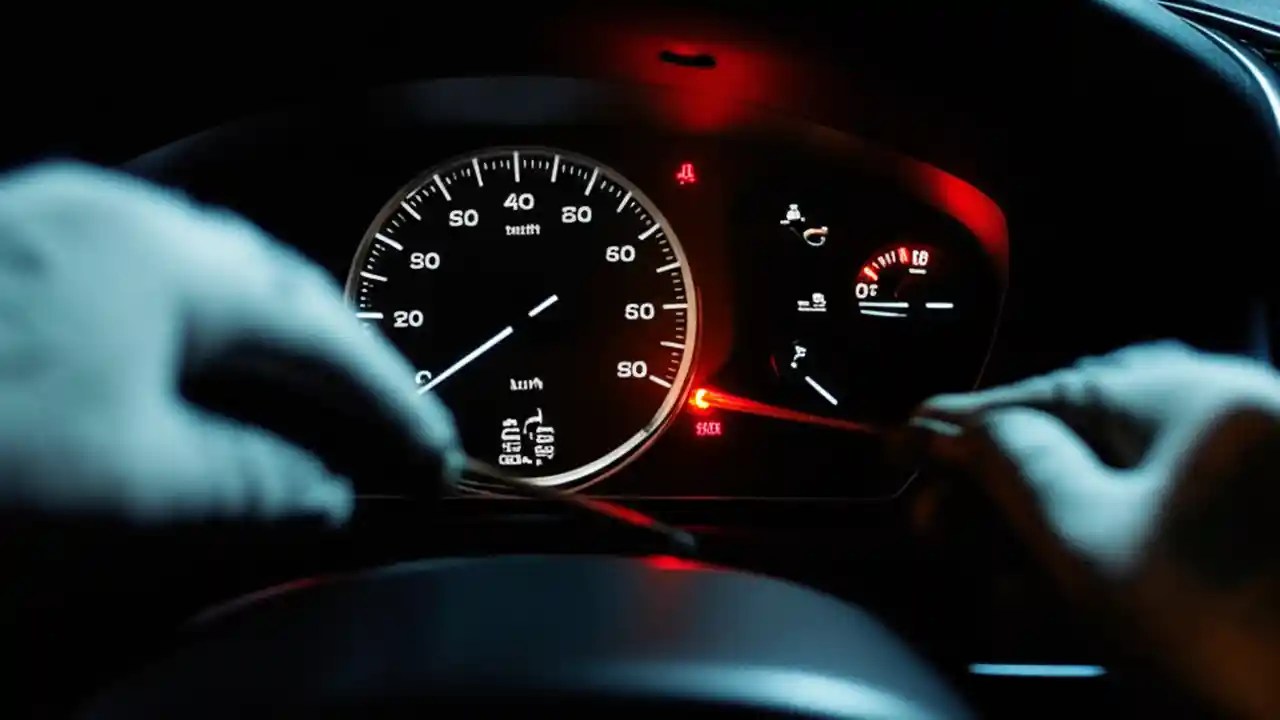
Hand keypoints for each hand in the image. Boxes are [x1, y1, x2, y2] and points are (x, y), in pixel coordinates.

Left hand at [0, 163, 459, 525]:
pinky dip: (197, 329)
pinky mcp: (21, 249)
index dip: (391, 403)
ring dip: (267, 340)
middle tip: (384, 422)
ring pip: (209, 275)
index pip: (320, 338)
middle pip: (275, 286)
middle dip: (338, 356)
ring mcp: (67, 223)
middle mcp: (126, 219)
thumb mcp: (126, 483)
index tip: (436, 454)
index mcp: (170, 261)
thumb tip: (324, 497)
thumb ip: (250, 485)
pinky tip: (197, 374)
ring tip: (306, 404)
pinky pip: (147, 279)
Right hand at [914, 342, 1279, 718]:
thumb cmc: (1234, 625)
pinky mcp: (1254, 527)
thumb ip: (1014, 469)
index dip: (961, 426)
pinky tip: (1057, 587)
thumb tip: (957, 429)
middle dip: (999, 485)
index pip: (1041, 396)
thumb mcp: (1091, 543)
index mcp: (1190, 396)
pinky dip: (1098, 545)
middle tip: (936, 523)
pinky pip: (1155, 516)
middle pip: (1076, 435)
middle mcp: (1224, 415)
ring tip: (991, 570)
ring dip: (1041, 525)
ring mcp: (1247, 470)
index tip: (900, 442)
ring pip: (1112, 480)